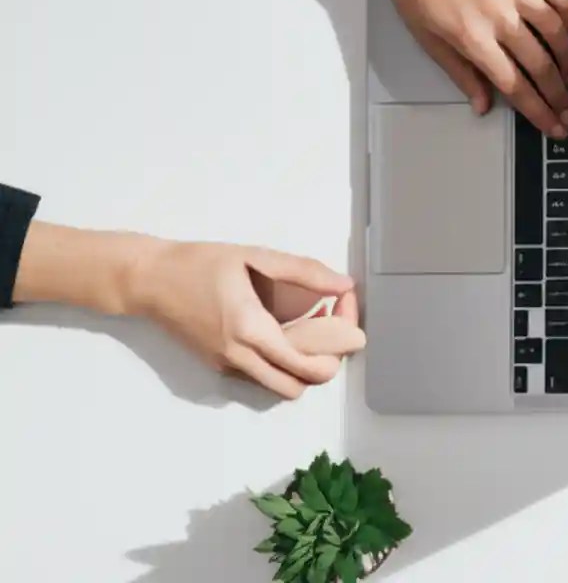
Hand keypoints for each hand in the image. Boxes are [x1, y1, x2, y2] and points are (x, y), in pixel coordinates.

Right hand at [129, 241, 365, 398]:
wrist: (147, 280)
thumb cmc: (198, 263)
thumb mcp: (254, 256)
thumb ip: (303, 271)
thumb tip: (344, 285)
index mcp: (251, 331)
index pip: (311, 361)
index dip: (340, 340)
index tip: (344, 307)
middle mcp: (240, 358)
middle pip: (301, 385)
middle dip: (328, 360)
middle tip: (331, 325)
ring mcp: (228, 367)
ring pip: (282, 387)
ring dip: (304, 366)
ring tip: (308, 328)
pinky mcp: (219, 366)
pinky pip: (263, 378)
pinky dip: (282, 364)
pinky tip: (283, 331)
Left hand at [384, 0, 567, 137]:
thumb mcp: (428, 39)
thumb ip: (461, 74)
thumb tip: (484, 106)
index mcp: (474, 39)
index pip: (515, 86)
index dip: (538, 112)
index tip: (554, 128)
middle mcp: (500, 17)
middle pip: (540, 65)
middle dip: (559, 95)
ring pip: (555, 31)